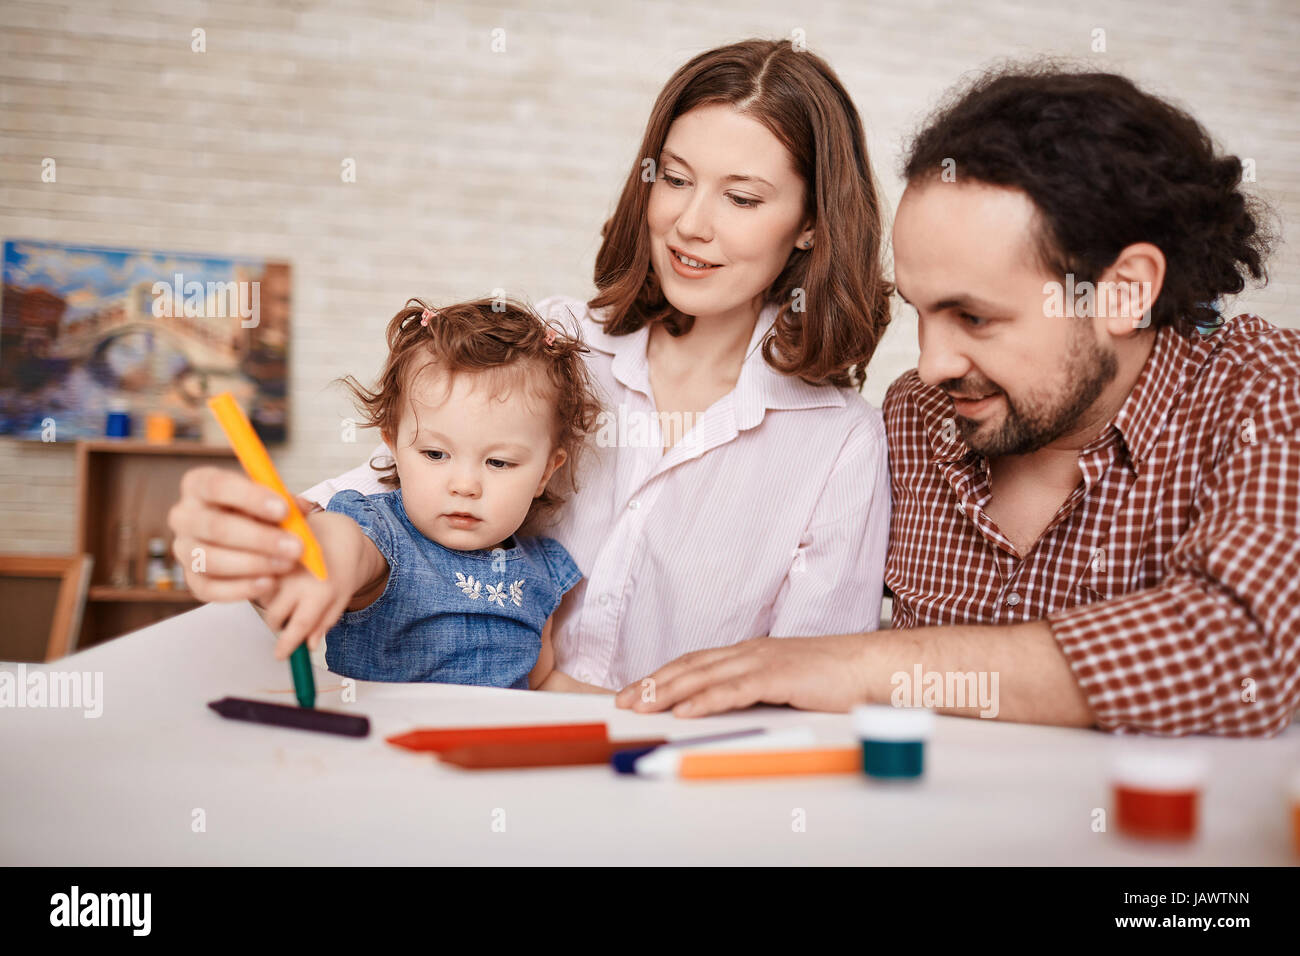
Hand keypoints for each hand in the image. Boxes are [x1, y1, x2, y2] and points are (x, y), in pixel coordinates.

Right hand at [168, 466, 319, 603]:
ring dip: (254, 564)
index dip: (251, 498)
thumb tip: (301, 507)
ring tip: (286, 564)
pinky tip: (268, 583)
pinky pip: (210, 588)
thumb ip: (284, 502)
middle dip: (259, 538)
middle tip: (295, 546)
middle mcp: (183, 515)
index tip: (283, 510)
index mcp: (199, 484)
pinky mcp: (190, 579)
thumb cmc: (256, 512)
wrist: (246, 539)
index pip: (217, 486)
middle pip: (215, 527)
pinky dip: (241, 588)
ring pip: (211, 559)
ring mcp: (183, 549)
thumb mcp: (269, 499)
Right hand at [260, 564, 354, 659]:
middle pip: (275, 616)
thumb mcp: (341, 599)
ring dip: (272, 604)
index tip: (280, 656)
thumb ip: (325, 623)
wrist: (337, 535)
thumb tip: (308, 646)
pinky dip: (268, 586)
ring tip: (291, 592)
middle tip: (289, 619)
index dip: (287, 644)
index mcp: (320, 592)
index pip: (299, 625)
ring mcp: (282, 566)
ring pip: (265, 600)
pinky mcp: (271, 557)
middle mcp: (298, 579)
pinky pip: (260, 581)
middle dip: (278, 624)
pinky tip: (283, 579)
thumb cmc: (341, 569)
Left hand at [613, 634, 872, 716]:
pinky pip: (733, 690)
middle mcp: (749, 652)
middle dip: (652, 683)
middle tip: (622, 700)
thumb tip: (726, 708)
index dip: (661, 675)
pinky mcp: (778, 676)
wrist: (871, 665)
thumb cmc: (834, 678)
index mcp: (749, 653)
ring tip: (640, 706)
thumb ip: (756, 691)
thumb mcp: (785, 682)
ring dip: (667, 692)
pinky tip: (684, 711)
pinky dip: (705, 700)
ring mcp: (762, 661)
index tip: (635, 690)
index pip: (694, 662)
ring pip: (703, 676)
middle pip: (689, 666)